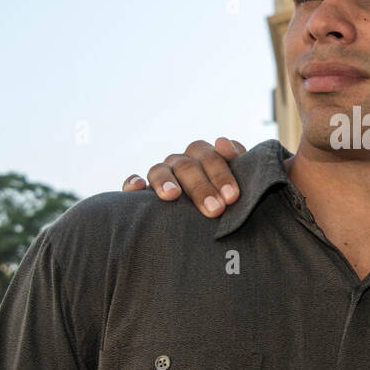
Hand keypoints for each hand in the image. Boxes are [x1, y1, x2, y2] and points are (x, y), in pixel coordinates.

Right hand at [121, 138, 246, 216]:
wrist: (204, 227)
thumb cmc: (226, 203)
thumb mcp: (235, 186)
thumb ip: (238, 164)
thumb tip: (223, 143)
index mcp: (204, 158)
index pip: (210, 156)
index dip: (221, 173)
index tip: (232, 196)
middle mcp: (181, 163)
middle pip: (187, 166)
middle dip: (201, 187)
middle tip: (215, 210)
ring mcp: (160, 175)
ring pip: (159, 170)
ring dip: (165, 181)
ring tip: (172, 196)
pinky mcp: (140, 192)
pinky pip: (131, 183)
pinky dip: (133, 183)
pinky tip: (138, 188)